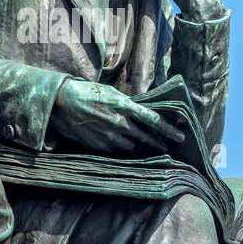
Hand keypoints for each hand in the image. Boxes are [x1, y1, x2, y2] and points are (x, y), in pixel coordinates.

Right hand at [49, 79, 183, 156]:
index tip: (180, 135)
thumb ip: (129, 104)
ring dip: (144, 147)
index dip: (169, 129)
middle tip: (170, 145)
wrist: (63, 103)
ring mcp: (109, 137)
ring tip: (153, 148)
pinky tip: (131, 148)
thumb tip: (143, 111)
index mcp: (124, 107)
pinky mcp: (100, 145)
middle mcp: (119, 123)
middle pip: (147, 137)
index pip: (153, 120)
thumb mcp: (112, 93)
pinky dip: (127, 149)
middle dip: (160, 142)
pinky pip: (119, 150)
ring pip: (134, 146)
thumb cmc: (88, 93)